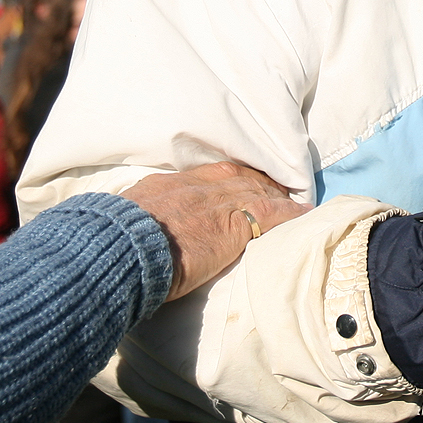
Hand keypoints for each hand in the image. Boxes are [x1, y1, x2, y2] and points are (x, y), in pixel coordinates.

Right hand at [122, 162, 302, 300]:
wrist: (125, 248)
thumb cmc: (117, 243)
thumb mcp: (124, 219)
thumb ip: (139, 215)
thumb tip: (135, 223)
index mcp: (166, 186)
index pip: (205, 174)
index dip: (226, 177)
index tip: (236, 180)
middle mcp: (196, 186)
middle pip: (235, 176)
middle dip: (255, 180)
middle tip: (272, 186)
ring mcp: (217, 202)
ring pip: (256, 189)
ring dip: (274, 192)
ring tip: (290, 198)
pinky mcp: (236, 223)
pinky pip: (272, 212)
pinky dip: (290, 212)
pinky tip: (305, 212)